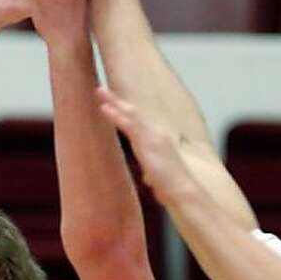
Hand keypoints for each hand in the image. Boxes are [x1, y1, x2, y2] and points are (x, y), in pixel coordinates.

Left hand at [96, 85, 195, 204]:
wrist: (181, 190)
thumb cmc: (171, 187)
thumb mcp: (159, 177)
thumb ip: (152, 174)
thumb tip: (150, 179)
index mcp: (157, 140)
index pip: (138, 122)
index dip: (125, 111)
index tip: (113, 103)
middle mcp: (155, 133)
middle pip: (133, 112)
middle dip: (117, 100)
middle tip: (101, 89)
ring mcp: (152, 135)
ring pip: (130, 113)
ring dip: (114, 101)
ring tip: (99, 90)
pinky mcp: (147, 141)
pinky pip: (129, 124)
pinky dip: (116, 115)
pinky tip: (105, 108)